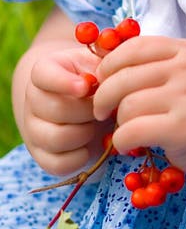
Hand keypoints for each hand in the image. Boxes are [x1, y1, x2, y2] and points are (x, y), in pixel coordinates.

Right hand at [23, 46, 103, 175]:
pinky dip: (80, 157)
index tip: (86, 87)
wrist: (82, 103)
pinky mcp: (41, 157)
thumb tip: (109, 80)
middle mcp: (33, 100)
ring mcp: (33, 130)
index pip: (43, 75)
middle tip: (102, 107)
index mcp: (44, 71)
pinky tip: (89, 143)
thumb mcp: (97, 63)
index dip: (65, 82)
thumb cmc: (94, 78)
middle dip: (88, 110)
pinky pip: (58, 164)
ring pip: (56, 138)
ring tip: (95, 124)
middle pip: (57, 110)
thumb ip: (103, 66)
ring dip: (85, 133)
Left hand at [94, 36, 185, 177]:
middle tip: (101, 110)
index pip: (134, 47)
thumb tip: (105, 63)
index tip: (103, 80)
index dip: (109, 64)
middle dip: (103, 96)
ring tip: (125, 127)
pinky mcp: (181, 129)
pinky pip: (133, 130)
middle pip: (124, 77)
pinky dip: (121, 139)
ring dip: (117, 121)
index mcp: (185, 50)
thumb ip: (155, 62)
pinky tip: (126, 143)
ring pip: (127, 105)